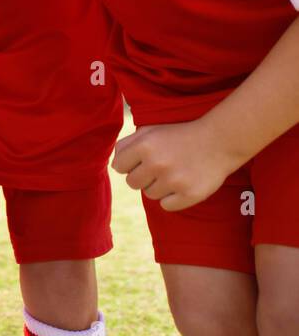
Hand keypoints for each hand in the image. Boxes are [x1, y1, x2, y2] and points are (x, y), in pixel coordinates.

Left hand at [111, 120, 239, 211]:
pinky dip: (173, 198)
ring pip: (149, 194)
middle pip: (132, 183)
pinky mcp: (190, 194)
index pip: (118, 166)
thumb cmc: (180, 135)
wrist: (220, 141)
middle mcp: (157, 163)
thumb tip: (115, 166)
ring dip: (159, 187)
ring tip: (174, 173)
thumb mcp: (151, 130)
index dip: (128, 165)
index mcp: (145, 145)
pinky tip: (183, 184)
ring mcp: (174, 180)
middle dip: (143, 177)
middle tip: (160, 167)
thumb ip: (127, 144)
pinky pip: (166, 205)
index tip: (142, 161)